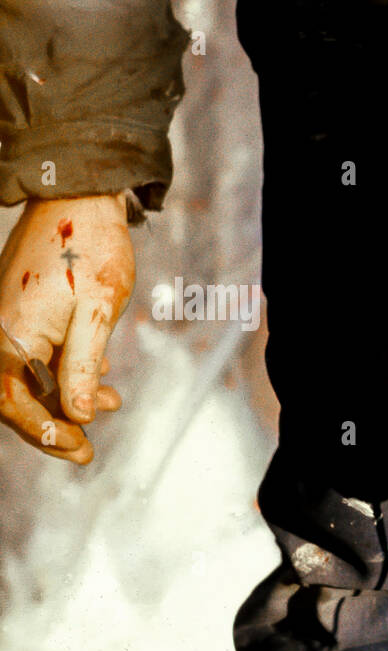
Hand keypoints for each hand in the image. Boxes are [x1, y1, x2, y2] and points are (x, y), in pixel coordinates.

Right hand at [0, 195, 132, 463]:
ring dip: (66, 396)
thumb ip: (83, 366)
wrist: (80, 198)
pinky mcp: (22, 310)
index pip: (16, 401)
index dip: (45, 432)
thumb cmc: (91, 249)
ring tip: (112, 403)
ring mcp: (8, 318)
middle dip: (54, 424)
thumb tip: (77, 415)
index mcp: (13, 333)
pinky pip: (36, 352)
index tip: (79, 448)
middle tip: (87, 451)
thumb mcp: (98, 312)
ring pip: (30, 375)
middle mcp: (1, 329)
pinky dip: (66, 369)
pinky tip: (101, 375)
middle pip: (17, 395)